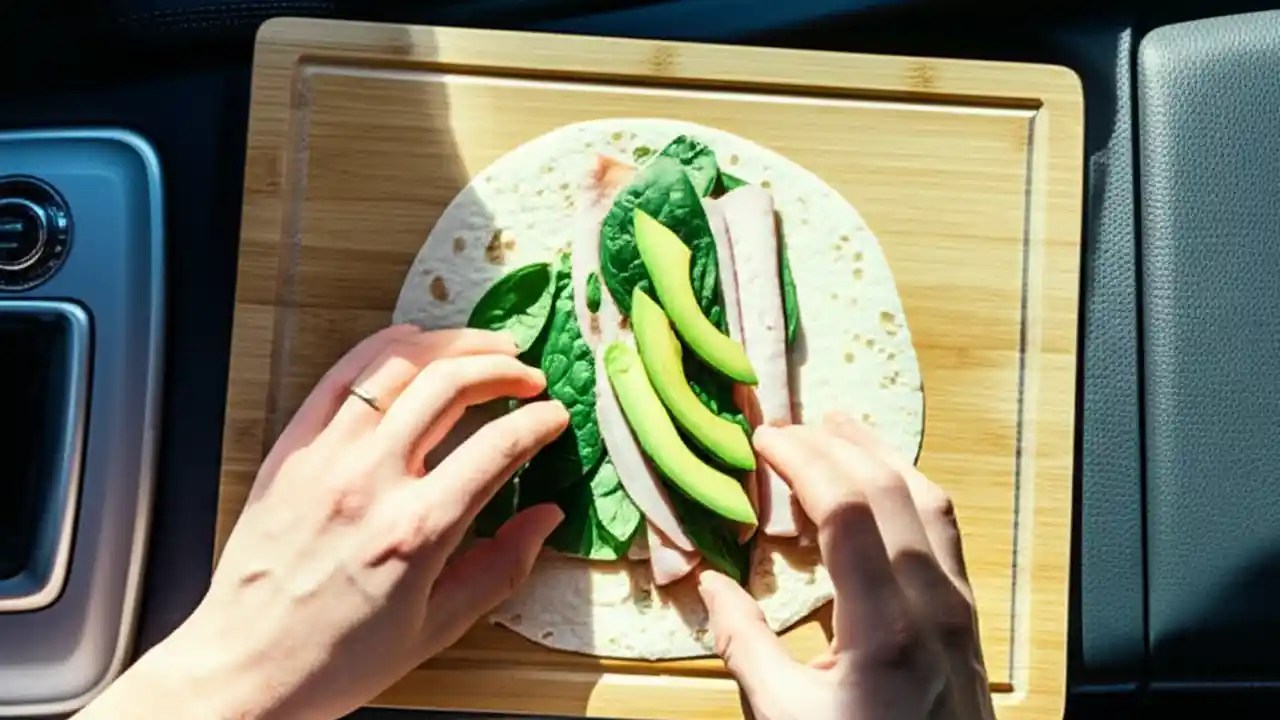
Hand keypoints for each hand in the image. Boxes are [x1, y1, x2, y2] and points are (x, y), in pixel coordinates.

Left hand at [77, 325, 567, 719]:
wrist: (244, 669)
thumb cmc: (338, 659)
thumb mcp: (437, 628)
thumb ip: (501, 568)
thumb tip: (546, 517)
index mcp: (416, 532)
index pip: (497, 448)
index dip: (539, 422)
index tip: (555, 417)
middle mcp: (370, 482)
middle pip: (450, 386)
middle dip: (503, 368)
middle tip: (528, 375)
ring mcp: (325, 459)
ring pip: (396, 366)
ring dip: (450, 344)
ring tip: (483, 347)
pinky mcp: (290, 451)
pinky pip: (340, 377)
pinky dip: (384, 348)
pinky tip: (414, 344)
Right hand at [697, 412, 994, 719]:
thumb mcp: (785, 717)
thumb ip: (744, 643)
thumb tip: (709, 584)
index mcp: (886, 628)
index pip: (849, 507)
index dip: (802, 460)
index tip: (762, 440)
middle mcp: (933, 604)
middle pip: (891, 488)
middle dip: (836, 443)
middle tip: (787, 426)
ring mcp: (959, 608)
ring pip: (929, 500)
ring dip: (880, 454)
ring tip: (838, 427)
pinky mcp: (966, 618)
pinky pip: (944, 530)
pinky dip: (906, 488)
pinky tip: (881, 485)